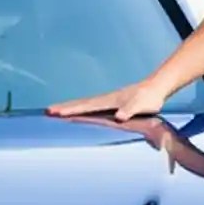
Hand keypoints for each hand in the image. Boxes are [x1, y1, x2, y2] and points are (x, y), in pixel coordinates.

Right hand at [45, 79, 168, 120]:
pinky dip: (79, 108)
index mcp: (109, 100)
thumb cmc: (149, 98)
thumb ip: (130, 110)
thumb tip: (119, 116)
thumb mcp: (141, 105)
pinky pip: (91, 106)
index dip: (71, 110)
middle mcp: (105, 99)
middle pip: (80, 103)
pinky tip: (76, 112)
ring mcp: (107, 100)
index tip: (56, 112)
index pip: (86, 106)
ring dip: (69, 107)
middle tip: (47, 111)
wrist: (156, 87)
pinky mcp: (111, 103)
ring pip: (84, 104)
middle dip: (64, 107)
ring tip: (55, 111)